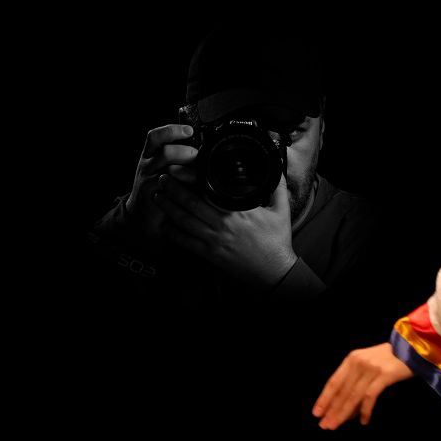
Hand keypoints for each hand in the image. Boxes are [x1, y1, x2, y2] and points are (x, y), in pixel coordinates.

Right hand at [125, 124, 198, 237]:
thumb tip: (207, 149)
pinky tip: (192, 188)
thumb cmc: (163, 188)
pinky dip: (182, 185)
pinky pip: (167, 185)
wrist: (144, 215)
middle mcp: (147, 163)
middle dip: (185, 152)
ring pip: (167, 168)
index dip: (172, 130)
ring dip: (186, 169)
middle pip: (166, 150)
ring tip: (196, 176)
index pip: (156, 136)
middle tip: (196, 157)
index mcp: (151, 154)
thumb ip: (182, 159)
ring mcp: (147, 178)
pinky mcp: (151, 192)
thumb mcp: (170, 169)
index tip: (190, 130)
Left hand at [151, 174, 298, 288]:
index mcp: (239, 211)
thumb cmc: (277, 241)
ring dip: (168, 208)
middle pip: (190, 203)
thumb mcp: (281, 211)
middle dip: (173, 190)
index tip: (178, 169)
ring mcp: (214, 240)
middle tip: (162, 179)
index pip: (209, 191)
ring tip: (158, 197)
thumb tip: (276, 169)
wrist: (274, 270)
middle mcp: (223, 224)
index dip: (190, 179)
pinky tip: (164, 225)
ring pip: (184, 220)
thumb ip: (277, 188)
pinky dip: (172, 232)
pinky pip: (184, 241)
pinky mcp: (209, 254)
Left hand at [314, 342, 413, 427]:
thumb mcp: (369, 363)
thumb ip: (356, 380)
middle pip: (342, 391)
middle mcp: (359, 362)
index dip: (324, 398)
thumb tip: (346, 408)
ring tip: (337, 425)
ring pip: (353, 395)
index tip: (317, 414)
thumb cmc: (390, 358)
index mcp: (352, 359)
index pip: (334, 382)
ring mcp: (372, 368)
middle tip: (325, 425)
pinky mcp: (385, 374)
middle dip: (332, 410)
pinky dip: (365, 409)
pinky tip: (363, 420)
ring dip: (344, 412)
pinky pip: (370, 395)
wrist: (414, 348)